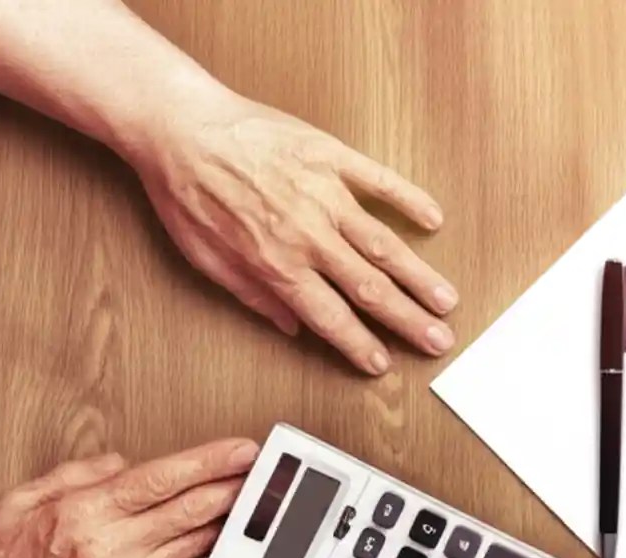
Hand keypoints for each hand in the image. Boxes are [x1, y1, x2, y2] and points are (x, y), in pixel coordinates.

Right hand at [0, 438, 256, 557]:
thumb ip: (74, 475)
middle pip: (195, 511)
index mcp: (87, 516)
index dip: (212, 460)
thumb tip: (121, 462)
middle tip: (264, 474)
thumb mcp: (19, 505)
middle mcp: (114, 553)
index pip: (165, 478)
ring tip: (257, 511)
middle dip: (236, 487)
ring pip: (201, 551)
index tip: (243, 449)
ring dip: (234, 529)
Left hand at [129, 90, 456, 375]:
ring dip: (419, 275)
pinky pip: (380, 181)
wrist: (178, 125)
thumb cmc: (185, 192)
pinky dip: (410, 200)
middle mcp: (309, 235)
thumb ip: (252, 295)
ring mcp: (325, 194)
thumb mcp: (205, 258)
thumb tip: (290, 326)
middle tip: (439, 339)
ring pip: (383, 244)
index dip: (360, 345)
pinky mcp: (331, 156)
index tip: (383, 363)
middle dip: (408, 320)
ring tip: (446, 298)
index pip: (331, 317)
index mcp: (277, 264)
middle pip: (370, 288)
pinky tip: (433, 219)